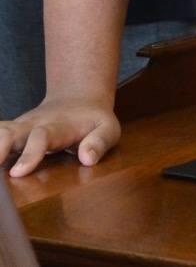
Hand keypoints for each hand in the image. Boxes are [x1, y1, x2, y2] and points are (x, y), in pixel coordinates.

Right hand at [0, 97, 120, 175]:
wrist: (78, 99)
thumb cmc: (93, 120)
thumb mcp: (107, 129)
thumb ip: (99, 142)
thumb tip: (87, 159)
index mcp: (57, 127)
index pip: (41, 137)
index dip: (30, 154)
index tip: (18, 173)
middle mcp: (33, 126)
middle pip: (9, 133)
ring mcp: (19, 129)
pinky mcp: (10, 134)